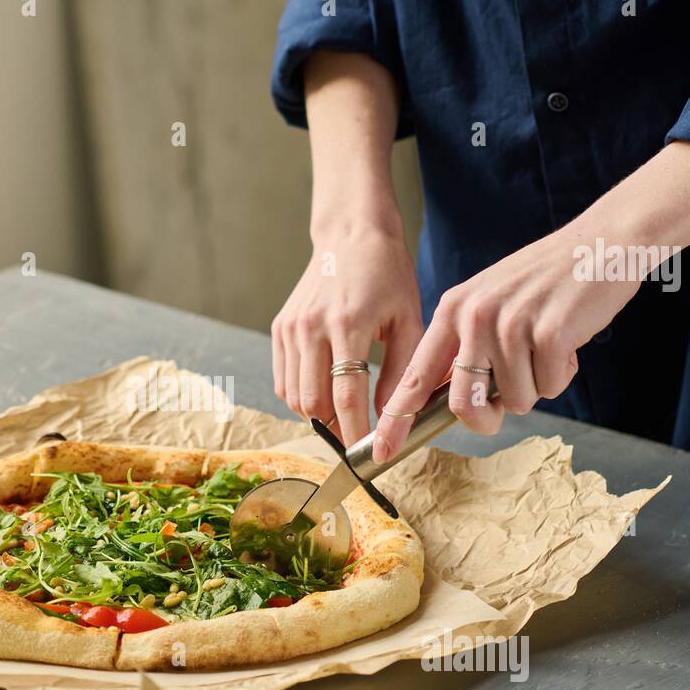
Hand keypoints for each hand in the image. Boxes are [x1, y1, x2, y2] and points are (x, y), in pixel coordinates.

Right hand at [273, 226, 422, 444]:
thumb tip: (389, 417)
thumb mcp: (408, 319)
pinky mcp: (280, 328)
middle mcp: (311, 327)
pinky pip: (283, 380)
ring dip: (317, 416)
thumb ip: (400, 371)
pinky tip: (324, 394)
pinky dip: (300, 397)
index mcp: (348, 324)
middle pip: (313, 402)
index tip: (369, 455)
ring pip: (294, 396)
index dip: (356, 431)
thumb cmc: (388, 275)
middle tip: (356, 439)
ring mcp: (291, 328)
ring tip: (342, 418)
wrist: (351, 234)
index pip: (347, 395)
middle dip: (335, 429)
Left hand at [371, 224, 638, 461]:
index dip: (396, 419)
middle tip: (502, 407)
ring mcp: (511, 325)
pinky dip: (562, 374)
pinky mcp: (550, 334)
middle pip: (462, 404)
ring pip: (516, 400)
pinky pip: (551, 387)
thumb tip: (451, 403)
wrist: (601, 244)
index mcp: (453, 310)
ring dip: (536, 385)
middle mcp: (474, 317)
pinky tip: (567, 340)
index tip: (380, 450)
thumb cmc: (544, 282)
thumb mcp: (488, 303)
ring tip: (545, 347)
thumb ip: (464, 346)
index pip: (415, 376)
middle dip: (485, 420)